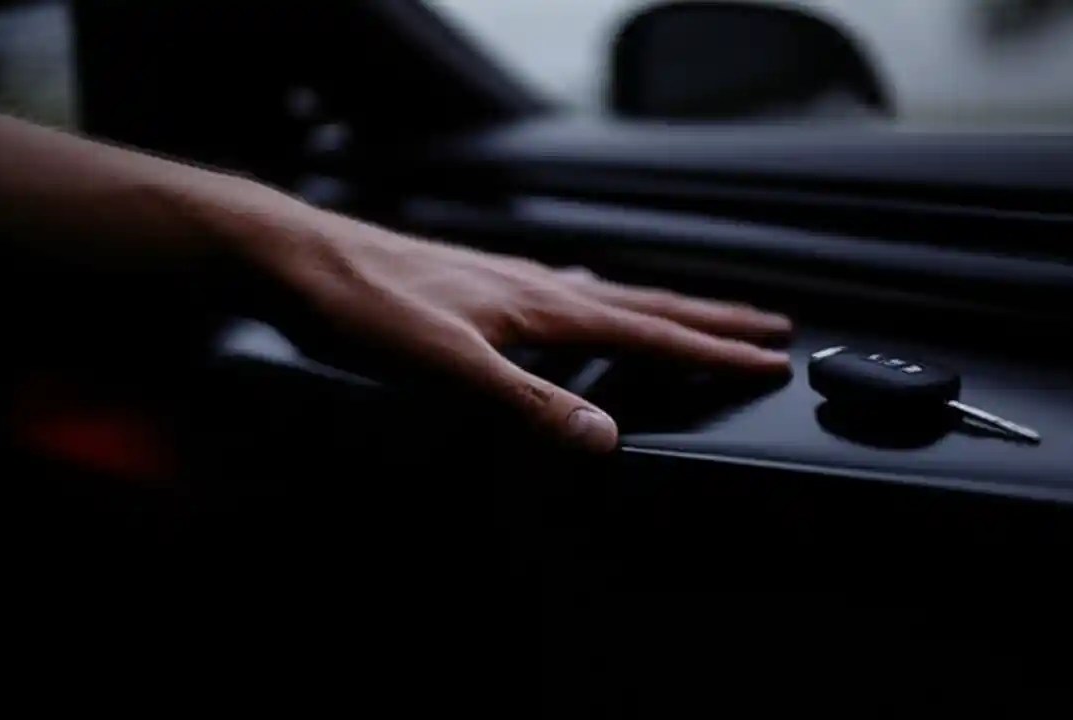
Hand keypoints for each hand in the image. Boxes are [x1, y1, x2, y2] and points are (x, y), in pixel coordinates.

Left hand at [243, 209, 792, 451]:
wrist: (302, 257)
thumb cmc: (367, 307)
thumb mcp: (448, 366)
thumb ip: (529, 402)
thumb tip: (607, 436)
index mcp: (544, 307)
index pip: (651, 331)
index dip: (714, 351)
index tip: (768, 359)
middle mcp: (538, 287)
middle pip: (647, 303)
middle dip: (713, 320)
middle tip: (769, 325)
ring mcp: (511, 281)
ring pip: (610, 295)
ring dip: (665, 308)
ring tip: (701, 314)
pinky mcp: (480, 285)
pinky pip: (562, 289)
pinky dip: (597, 297)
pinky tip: (583, 291)